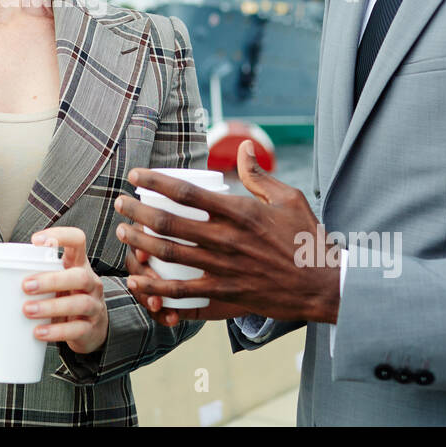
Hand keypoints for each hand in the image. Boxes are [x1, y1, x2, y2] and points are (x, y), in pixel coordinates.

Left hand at [24, 226, 107, 353]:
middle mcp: (90, 282)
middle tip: (25, 286)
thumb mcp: (56, 282)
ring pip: (79, 303)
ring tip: (27, 310)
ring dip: (51, 306)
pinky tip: (39, 332)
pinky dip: (56, 331)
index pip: (78, 240)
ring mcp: (94, 306)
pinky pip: (77, 329)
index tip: (36, 241)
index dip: (61, 236)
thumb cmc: (65, 298)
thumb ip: (35, 274)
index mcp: (79, 264)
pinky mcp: (91, 329)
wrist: (92, 330)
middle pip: (79, 276)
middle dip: (51, 280)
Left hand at [115, 143, 342, 324]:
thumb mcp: (289, 198)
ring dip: (141, 246)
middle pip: (169, 225)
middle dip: (138, 212)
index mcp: (240, 213)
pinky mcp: (226, 298)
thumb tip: (242, 147)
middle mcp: (227, 242)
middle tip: (120, 204)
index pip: (187, 193)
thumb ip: (259, 175)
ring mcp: (224, 272)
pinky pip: (184, 297)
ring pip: (170, 258)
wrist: (325, 286)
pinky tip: (140, 284)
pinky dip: (159, 292)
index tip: (136, 175)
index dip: (156, 182)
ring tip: (123, 235)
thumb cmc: (307, 239)